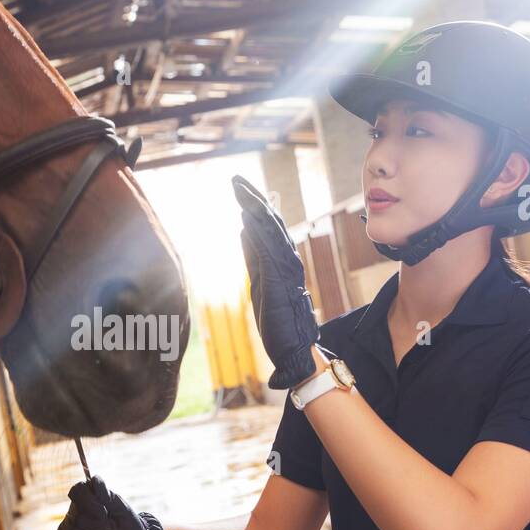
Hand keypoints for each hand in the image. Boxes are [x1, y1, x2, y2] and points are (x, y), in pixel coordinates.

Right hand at [55, 476, 164, 529]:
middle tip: (111, 528)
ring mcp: (70, 524)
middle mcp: (77, 507)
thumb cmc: (126, 522)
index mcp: (89, 494)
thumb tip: (93, 481)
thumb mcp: (121, 506)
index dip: (90, 503)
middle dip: (98, 526)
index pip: (77, 490)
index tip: (105, 512)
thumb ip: (106, 494)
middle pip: (76, 516)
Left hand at [233, 175, 320, 388]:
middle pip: (270, 222)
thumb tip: (244, 229)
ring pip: (271, 232)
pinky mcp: (280, 281)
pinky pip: (269, 251)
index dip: (252, 205)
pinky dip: (260, 232)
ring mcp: (286, 269)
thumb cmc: (278, 321)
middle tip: (236, 180)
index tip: (238, 187)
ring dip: (255, 209)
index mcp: (279, 261)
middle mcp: (286, 260)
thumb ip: (253, 256)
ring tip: (240, 190)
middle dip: (252, 199)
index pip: (266, 226)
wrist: (293, 349)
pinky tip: (248, 217)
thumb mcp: (259, 281)